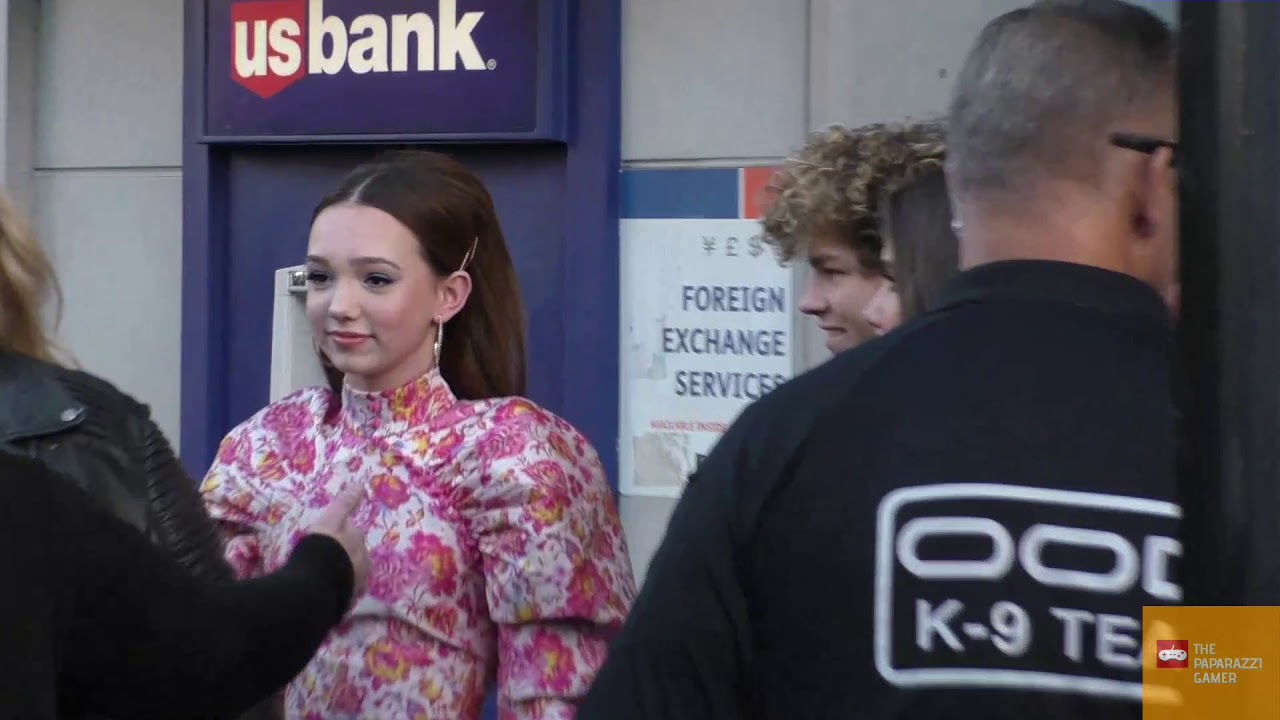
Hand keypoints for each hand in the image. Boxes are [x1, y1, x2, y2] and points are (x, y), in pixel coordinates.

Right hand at [306, 484, 370, 602]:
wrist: (316, 583)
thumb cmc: (322, 546)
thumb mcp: (332, 520)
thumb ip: (345, 504)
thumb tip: (360, 485)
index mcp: (358, 543)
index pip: (354, 535)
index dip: (344, 536)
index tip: (333, 540)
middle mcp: (363, 563)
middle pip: (354, 557)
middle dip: (345, 556)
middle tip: (326, 558)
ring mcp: (356, 585)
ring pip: (350, 577)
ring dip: (341, 575)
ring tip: (323, 577)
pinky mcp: (346, 603)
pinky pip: (342, 595)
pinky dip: (336, 592)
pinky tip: (323, 593)